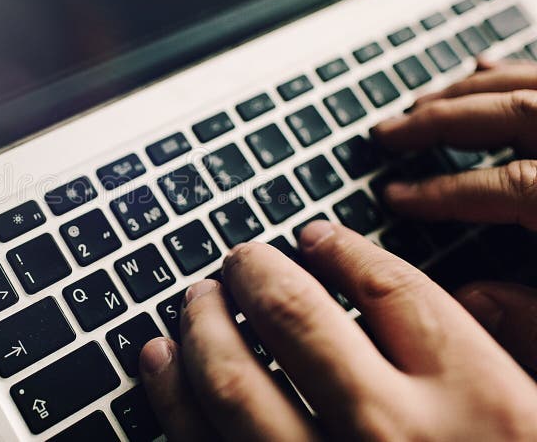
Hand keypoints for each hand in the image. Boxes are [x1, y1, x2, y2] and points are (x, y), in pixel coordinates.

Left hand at [139, 226, 536, 440]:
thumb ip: (521, 354)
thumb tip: (471, 299)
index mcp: (481, 404)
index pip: (392, 288)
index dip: (343, 249)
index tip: (316, 236)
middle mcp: (394, 433)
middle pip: (295, 313)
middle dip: (255, 271)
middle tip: (241, 258)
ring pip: (232, 374)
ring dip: (201, 321)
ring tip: (196, 297)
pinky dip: (169, 393)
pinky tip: (158, 359)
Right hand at [372, 59, 536, 370]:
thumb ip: (536, 324)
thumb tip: (471, 303)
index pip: (505, 186)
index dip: (441, 192)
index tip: (395, 197)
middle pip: (515, 113)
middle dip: (439, 121)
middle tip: (388, 133)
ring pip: (534, 84)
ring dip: (471, 89)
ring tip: (422, 101)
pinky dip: (518, 71)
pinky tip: (488, 67)